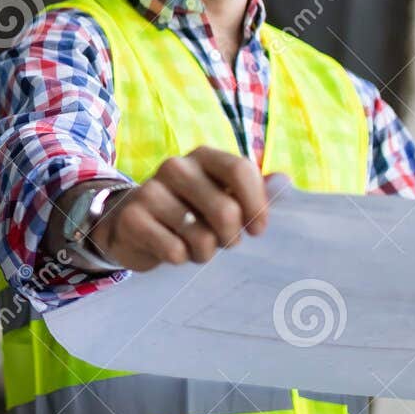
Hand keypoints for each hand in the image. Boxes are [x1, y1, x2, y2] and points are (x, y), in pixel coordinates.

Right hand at [89, 146, 269, 270]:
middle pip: (226, 210)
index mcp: (202, 156)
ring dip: (204, 253)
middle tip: (224, 243)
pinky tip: (170, 249)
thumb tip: (285, 181)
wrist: (129, 225)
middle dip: (231, 238)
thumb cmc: (186, 211)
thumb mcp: (219, 195)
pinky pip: (174, 250)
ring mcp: (150, 191)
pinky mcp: (132, 219)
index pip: (241, 170)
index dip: (256, 205)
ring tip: (194, 247)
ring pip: (201, 237)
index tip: (257, 230)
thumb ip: (252, 189)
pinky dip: (180, 258)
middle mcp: (175, 167)